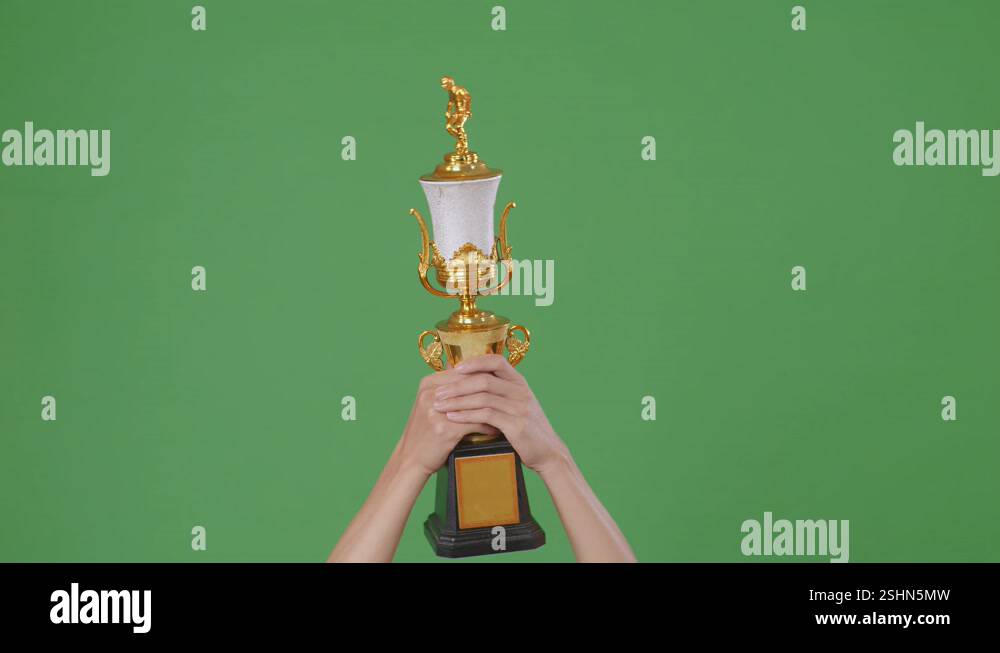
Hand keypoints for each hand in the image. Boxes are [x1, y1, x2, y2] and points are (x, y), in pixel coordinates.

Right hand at [397, 369, 499, 476]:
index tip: (499, 382)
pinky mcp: (445, 429)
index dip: (482, 375)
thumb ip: (447, 390)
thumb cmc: (424, 432)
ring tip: (504, 413)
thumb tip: (472, 373)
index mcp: (428, 384)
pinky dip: (487, 427)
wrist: (411, 459)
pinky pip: (475, 423)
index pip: (462, 371)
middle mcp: (431, 394)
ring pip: (475, 403)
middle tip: (506, 395)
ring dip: (493, 408)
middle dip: (491, 389)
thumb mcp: (430, 405)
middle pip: (470, 383)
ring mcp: (437, 411)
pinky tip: (495, 430)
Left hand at [431, 354, 568, 475]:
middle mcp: (521, 391)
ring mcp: (520, 407)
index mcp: (519, 382)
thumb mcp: (515, 405)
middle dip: (457, 385)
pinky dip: (466, 415)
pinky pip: (486, 415)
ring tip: (439, 406)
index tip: (454, 368)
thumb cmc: (526, 429)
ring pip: (482, 397)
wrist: (548, 452)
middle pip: (484, 379)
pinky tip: (452, 418)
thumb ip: (497, 393)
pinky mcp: (516, 425)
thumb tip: (467, 382)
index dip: (475, 362)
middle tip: (438, 392)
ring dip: (457, 401)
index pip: (497, 361)